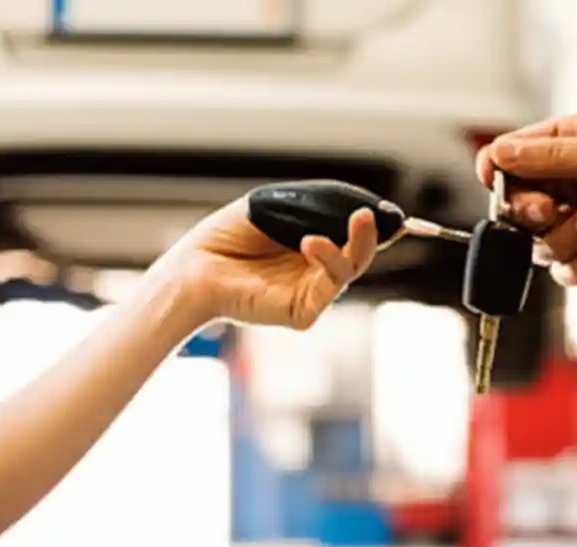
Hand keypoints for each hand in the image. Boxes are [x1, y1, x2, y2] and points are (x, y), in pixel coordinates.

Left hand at [160, 197, 377, 328]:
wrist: (194, 266)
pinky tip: (311, 243)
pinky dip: (329, 261)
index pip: (354, 231)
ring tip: (358, 220)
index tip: (381, 205)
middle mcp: (318, 268)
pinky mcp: (304, 311)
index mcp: (314, 243)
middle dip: (372, 230)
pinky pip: (331, 286)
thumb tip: (363, 207)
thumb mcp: (278, 206)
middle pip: (361, 250)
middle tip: (373, 212)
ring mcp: (313, 291)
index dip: (372, 220)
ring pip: (352, 267)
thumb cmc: (228, 236)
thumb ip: (320, 206)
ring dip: (359, 243)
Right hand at [476, 111, 576, 285]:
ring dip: (565, 240)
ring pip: (539, 243)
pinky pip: (565, 272)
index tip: (494, 182)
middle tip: (552, 211)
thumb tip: (499, 152)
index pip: (517, 155)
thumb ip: (552, 156)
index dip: (500, 170)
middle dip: (532, 211)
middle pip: (519, 203)